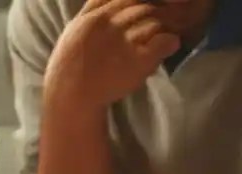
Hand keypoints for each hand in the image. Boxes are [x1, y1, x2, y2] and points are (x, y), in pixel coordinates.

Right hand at [46, 0, 182, 107]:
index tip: (149, 7)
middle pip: (142, 7)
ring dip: (166, 25)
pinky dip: (170, 41)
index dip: (141, 1)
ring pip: (154, 22)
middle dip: (157, 11)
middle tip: (168, 18)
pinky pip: (162, 42)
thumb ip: (91, 8)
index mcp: (96, 16)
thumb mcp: (75, 27)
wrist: (71, 96)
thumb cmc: (69, 65)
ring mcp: (124, 43)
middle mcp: (110, 25)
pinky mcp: (137, 62)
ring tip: (171, 31)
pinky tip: (172, 43)